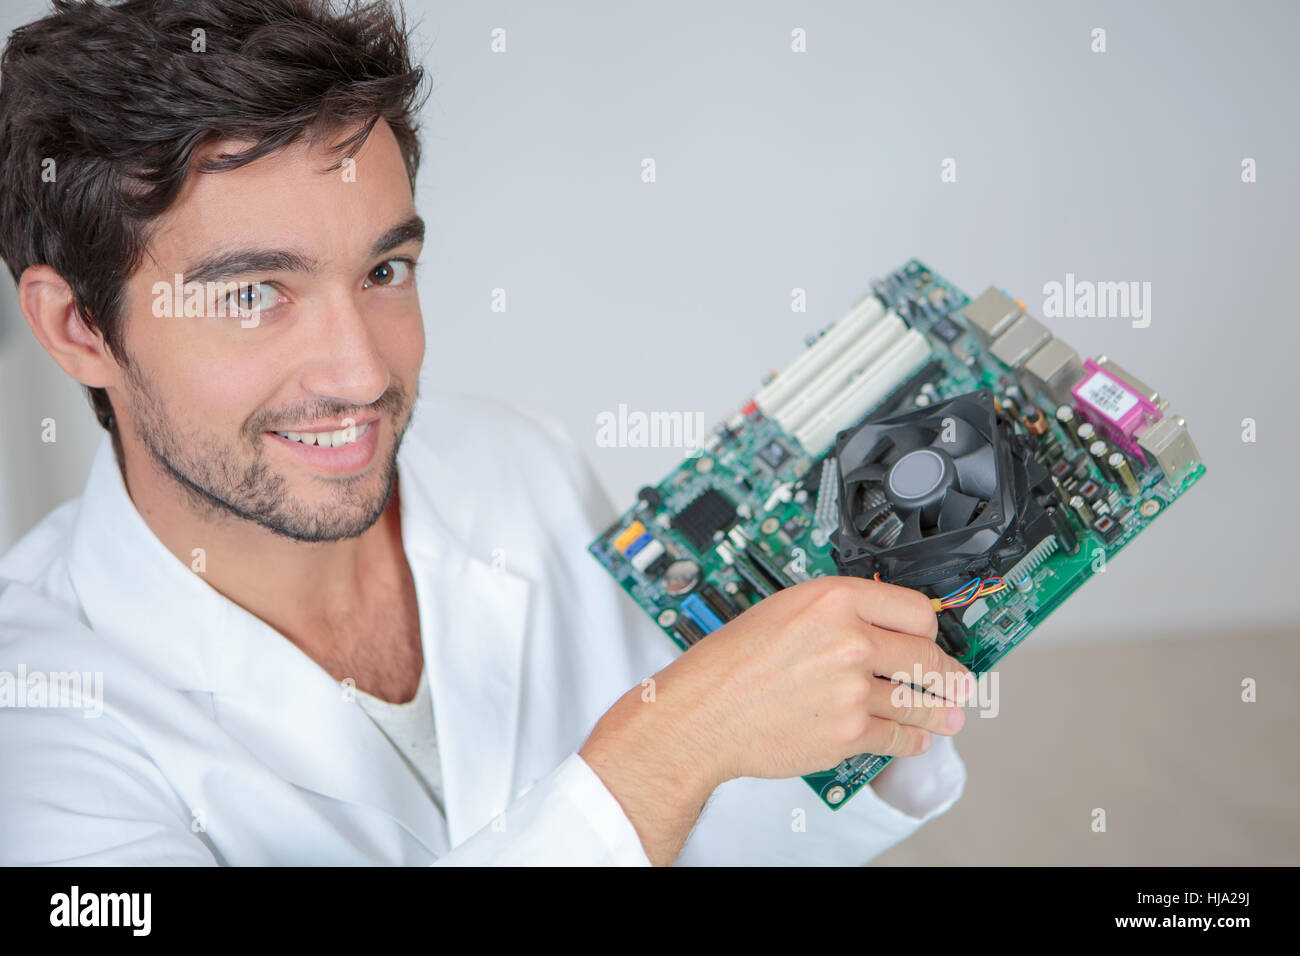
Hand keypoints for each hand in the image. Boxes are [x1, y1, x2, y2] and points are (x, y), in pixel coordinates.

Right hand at [658, 575, 972, 784]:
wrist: (703, 713)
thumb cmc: (731, 664)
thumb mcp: (784, 611)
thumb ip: (834, 614)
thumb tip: (877, 627)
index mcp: (834, 600)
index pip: (915, 610)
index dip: (928, 628)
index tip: (933, 638)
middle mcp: (850, 640)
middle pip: (927, 657)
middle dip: (947, 673)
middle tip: (957, 680)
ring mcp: (853, 689)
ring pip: (919, 701)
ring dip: (940, 712)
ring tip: (951, 716)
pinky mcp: (850, 732)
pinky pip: (898, 736)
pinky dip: (911, 741)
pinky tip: (915, 739)